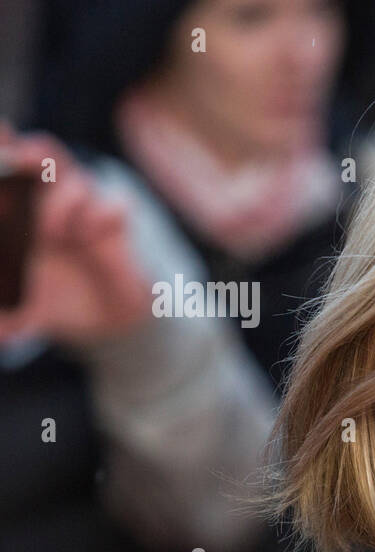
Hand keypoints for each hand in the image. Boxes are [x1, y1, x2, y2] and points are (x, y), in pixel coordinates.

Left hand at [0, 126, 152, 347]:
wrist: (104, 326)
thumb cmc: (48, 304)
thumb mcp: (16, 313)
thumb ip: (6, 317)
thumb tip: (0, 332)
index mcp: (13, 211)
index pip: (4, 166)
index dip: (1, 149)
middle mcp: (46, 201)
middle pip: (37, 154)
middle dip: (25, 155)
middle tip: (19, 164)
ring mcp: (83, 212)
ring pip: (74, 175)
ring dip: (62, 197)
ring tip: (55, 231)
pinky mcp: (116, 228)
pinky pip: (117, 205)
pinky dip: (104, 215)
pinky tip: (91, 238)